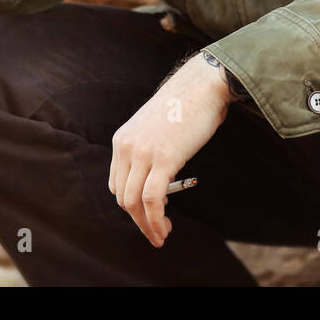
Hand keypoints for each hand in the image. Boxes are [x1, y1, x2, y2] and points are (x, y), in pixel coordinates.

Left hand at [108, 53, 232, 246]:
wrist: (202, 85)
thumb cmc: (186, 105)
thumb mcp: (155, 128)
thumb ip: (149, 149)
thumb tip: (159, 176)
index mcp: (122, 140)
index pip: (117, 183)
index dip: (131, 203)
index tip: (148, 213)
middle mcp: (126, 147)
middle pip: (122, 196)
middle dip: (138, 220)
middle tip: (156, 231)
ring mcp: (143, 153)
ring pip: (133, 202)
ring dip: (146, 225)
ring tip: (161, 235)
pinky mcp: (163, 159)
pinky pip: (152, 199)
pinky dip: (155, 220)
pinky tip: (164, 228)